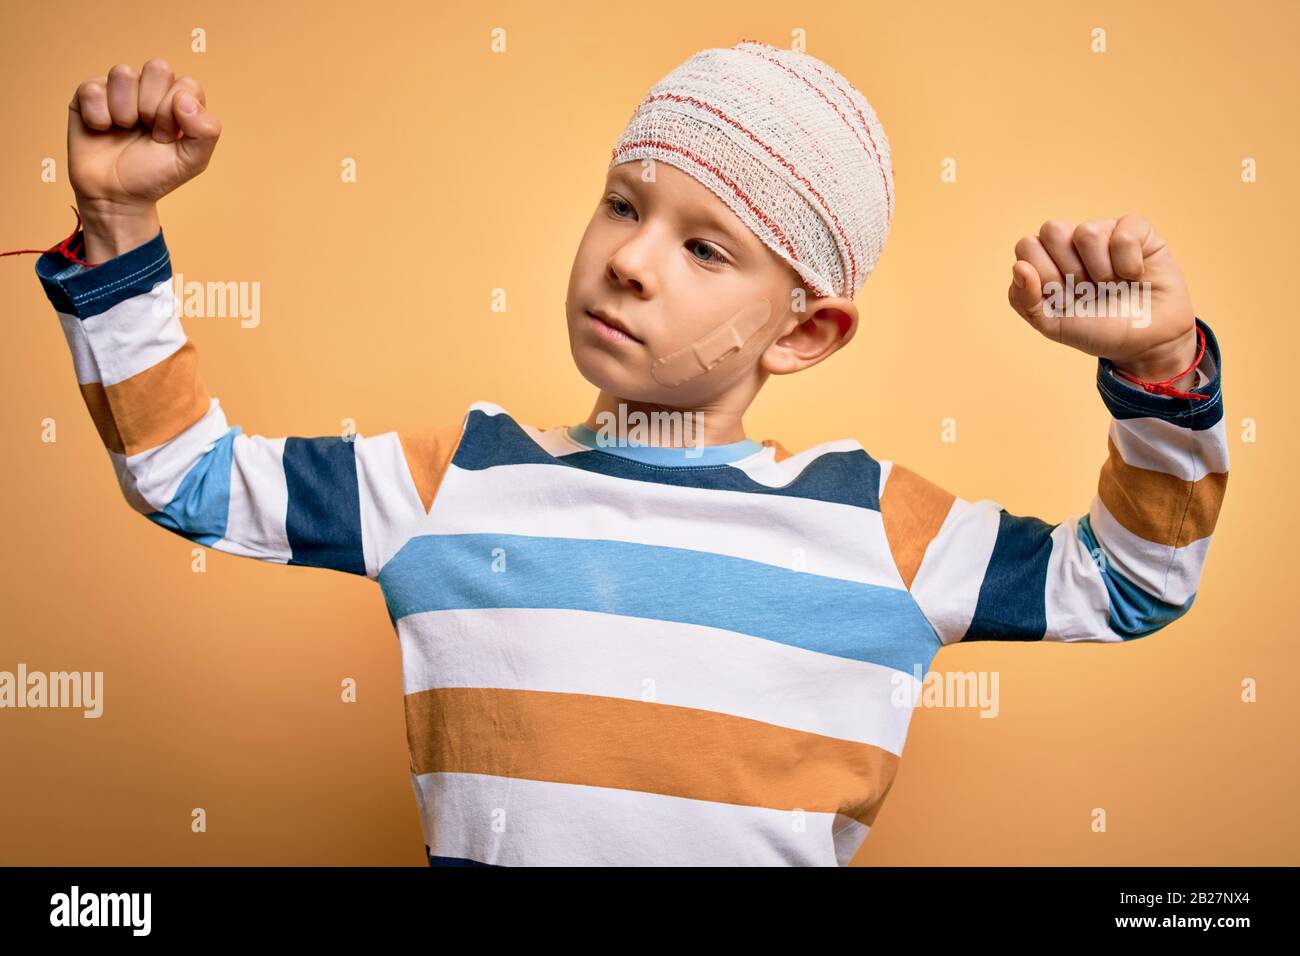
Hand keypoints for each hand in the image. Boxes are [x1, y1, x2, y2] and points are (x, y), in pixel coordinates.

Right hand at [67, 59, 220, 242]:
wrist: (115, 195)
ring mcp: (119, 89)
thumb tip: (184, 99)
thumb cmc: (154, 175)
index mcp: (178, 100)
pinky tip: (102, 130)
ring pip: (123, 73)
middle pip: (157, 68)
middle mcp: (150, 88)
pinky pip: (92, 88)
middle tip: (148, 133)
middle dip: (152, 108)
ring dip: (124, 111)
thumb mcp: (192, 161)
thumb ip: (206, 131)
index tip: (166, 138)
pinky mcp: (89, 94)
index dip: (176, 114)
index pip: (186, 84)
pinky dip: (98, 116)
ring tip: (123, 130)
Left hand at [1007, 215, 1198, 382]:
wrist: (1146, 342)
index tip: (1063, 300)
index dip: (1044, 275)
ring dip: (1100, 270)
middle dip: (1069, 269)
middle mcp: (1072, 243)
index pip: (1027, 246)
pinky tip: (1134, 276)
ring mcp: (1104, 232)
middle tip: (1086, 290)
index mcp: (1047, 260)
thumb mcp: (1053, 324)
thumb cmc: (1098, 330)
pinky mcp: (1136, 229)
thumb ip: (1024, 300)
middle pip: (1052, 229)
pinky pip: (1124, 235)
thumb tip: (1019, 267)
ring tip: (1112, 285)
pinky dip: (1128, 265)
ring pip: (1087, 232)